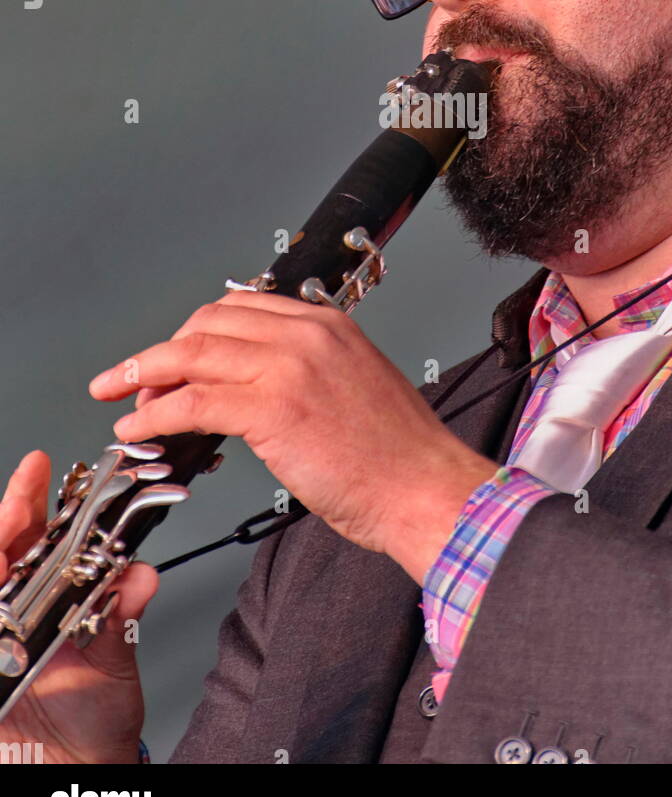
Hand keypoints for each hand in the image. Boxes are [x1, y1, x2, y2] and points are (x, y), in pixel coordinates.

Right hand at [0, 451, 155, 763]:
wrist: (77, 775)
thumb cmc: (94, 722)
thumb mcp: (114, 664)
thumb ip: (120, 616)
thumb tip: (140, 574)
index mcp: (47, 600)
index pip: (34, 538)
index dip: (33, 500)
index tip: (41, 469)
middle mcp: (12, 613)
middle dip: (8, 515)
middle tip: (22, 491)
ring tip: (5, 539)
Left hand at [90, 293, 495, 583]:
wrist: (426, 489)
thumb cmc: (397, 457)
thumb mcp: (353, 388)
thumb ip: (306, 374)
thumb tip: (253, 389)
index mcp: (327, 326)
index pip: (241, 308)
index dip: (194, 331)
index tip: (171, 355)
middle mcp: (307, 335)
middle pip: (208, 322)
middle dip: (162, 349)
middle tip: (136, 379)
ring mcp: (289, 368)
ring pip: (192, 354)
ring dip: (143, 374)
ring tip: (120, 395)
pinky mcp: (274, 409)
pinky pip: (193, 401)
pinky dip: (156, 412)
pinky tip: (141, 427)